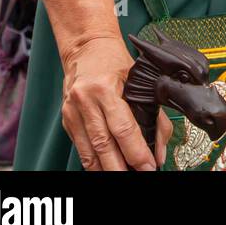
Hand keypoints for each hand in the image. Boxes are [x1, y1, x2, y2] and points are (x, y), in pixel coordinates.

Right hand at [60, 34, 170, 170]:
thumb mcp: (139, 80)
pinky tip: (105, 169)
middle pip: (103, 145)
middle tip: (136, 176)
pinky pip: (80, 148)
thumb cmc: (116, 61)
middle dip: (120, 167)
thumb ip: (153, 115)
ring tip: (121, 177)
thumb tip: (159, 151)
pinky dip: (93, 162)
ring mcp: (72, 112)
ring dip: (105, 170)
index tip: (148, 166)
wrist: (86, 47)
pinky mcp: (66, 119)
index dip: (136, 151)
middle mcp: (86, 101)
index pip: (123, 128)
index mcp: (106, 88)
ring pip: (88, 151)